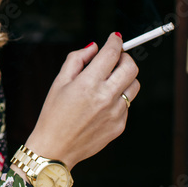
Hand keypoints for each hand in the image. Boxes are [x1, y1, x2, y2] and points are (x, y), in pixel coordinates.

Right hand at [25, 31, 139, 169]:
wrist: (55, 148)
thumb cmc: (53, 114)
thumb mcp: (59, 82)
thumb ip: (77, 59)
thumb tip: (94, 47)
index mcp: (88, 84)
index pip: (112, 53)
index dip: (115, 41)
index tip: (115, 38)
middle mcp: (105, 97)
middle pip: (131, 67)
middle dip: (125, 57)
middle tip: (115, 58)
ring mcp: (115, 112)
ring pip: (134, 85)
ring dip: (125, 78)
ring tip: (109, 81)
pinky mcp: (120, 125)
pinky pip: (127, 104)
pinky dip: (118, 98)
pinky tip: (101, 104)